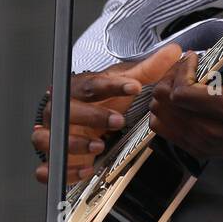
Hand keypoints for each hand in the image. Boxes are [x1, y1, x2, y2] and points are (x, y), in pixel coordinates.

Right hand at [32, 42, 181, 185]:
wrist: (78, 118)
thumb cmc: (100, 100)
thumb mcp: (124, 84)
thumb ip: (149, 70)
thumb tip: (174, 51)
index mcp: (77, 89)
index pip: (93, 84)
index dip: (113, 85)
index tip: (135, 86)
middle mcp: (60, 110)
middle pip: (68, 110)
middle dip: (93, 116)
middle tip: (119, 120)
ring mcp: (53, 134)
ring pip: (53, 138)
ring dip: (74, 144)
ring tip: (99, 146)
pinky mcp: (52, 157)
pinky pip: (48, 166)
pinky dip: (65, 170)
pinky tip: (85, 170)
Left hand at [148, 34, 222, 164]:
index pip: (180, 93)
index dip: (180, 71)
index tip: (195, 58)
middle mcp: (214, 130)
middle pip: (165, 106)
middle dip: (170, 79)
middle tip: (187, 67)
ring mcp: (208, 144)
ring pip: (162, 122)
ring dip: (167, 98)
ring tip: (184, 83)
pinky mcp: (207, 152)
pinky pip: (170, 136)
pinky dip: (170, 117)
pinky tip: (186, 103)